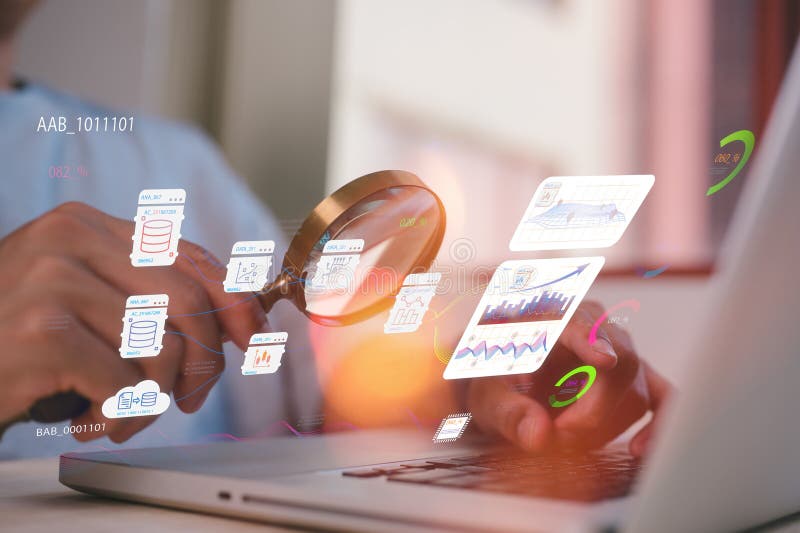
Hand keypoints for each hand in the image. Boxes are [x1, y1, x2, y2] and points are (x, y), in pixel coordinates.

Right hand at [0, 202, 266, 441]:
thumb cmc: (11, 340)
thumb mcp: (79, 300)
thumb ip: (145, 294)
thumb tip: (239, 314)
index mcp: (86, 226)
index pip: (188, 256)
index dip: (233, 299)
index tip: (251, 336)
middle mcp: (69, 241)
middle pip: (188, 301)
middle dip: (204, 360)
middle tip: (190, 395)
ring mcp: (52, 281)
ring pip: (163, 346)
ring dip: (156, 398)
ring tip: (120, 410)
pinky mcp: (41, 331)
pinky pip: (126, 384)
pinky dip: (121, 417)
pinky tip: (87, 419)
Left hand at [466, 301, 671, 456]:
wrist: (506, 385)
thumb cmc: (496, 383)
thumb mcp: (488, 398)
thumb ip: (509, 413)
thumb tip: (538, 435)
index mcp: (551, 314)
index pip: (577, 319)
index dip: (591, 338)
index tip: (602, 360)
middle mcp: (593, 323)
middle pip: (619, 362)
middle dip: (593, 409)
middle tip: (559, 434)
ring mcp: (619, 349)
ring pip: (635, 389)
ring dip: (603, 424)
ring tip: (562, 433)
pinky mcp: (636, 377)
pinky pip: (664, 398)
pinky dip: (658, 424)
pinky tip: (638, 448)